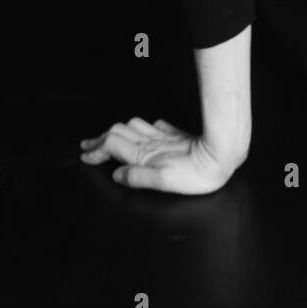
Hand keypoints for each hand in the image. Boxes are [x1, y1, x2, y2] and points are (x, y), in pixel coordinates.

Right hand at [79, 116, 244, 192]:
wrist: (222, 153)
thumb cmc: (197, 173)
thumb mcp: (165, 182)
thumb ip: (139, 177)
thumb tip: (116, 174)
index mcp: (145, 154)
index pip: (112, 146)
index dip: (96, 151)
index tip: (84, 157)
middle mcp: (151, 142)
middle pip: (117, 132)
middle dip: (99, 139)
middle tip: (86, 146)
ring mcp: (163, 136)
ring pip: (132, 126)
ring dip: (116, 131)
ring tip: (107, 137)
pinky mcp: (175, 134)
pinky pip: (152, 126)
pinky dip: (140, 129)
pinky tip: (143, 132)